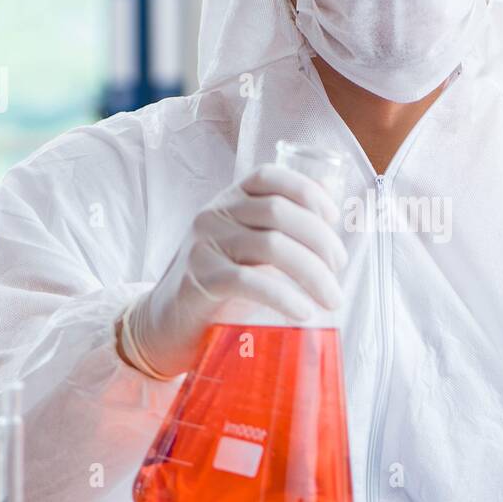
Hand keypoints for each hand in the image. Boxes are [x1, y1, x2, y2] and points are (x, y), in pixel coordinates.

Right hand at [121, 164, 346, 377]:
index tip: (333, 219)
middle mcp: (214, 214)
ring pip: (272, 246)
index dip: (308, 190)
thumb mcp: (246, 252)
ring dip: (313, 274)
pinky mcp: (199, 279)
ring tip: (331, 299)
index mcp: (228, 200)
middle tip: (339, 270)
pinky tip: (303, 312)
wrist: (163, 325)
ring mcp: (204, 245)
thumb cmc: (217, 288)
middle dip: (322, 241)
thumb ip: (277, 237)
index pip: (269, 176)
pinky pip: (250, 281)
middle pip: (280, 212)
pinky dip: (285, 297)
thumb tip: (331, 243)